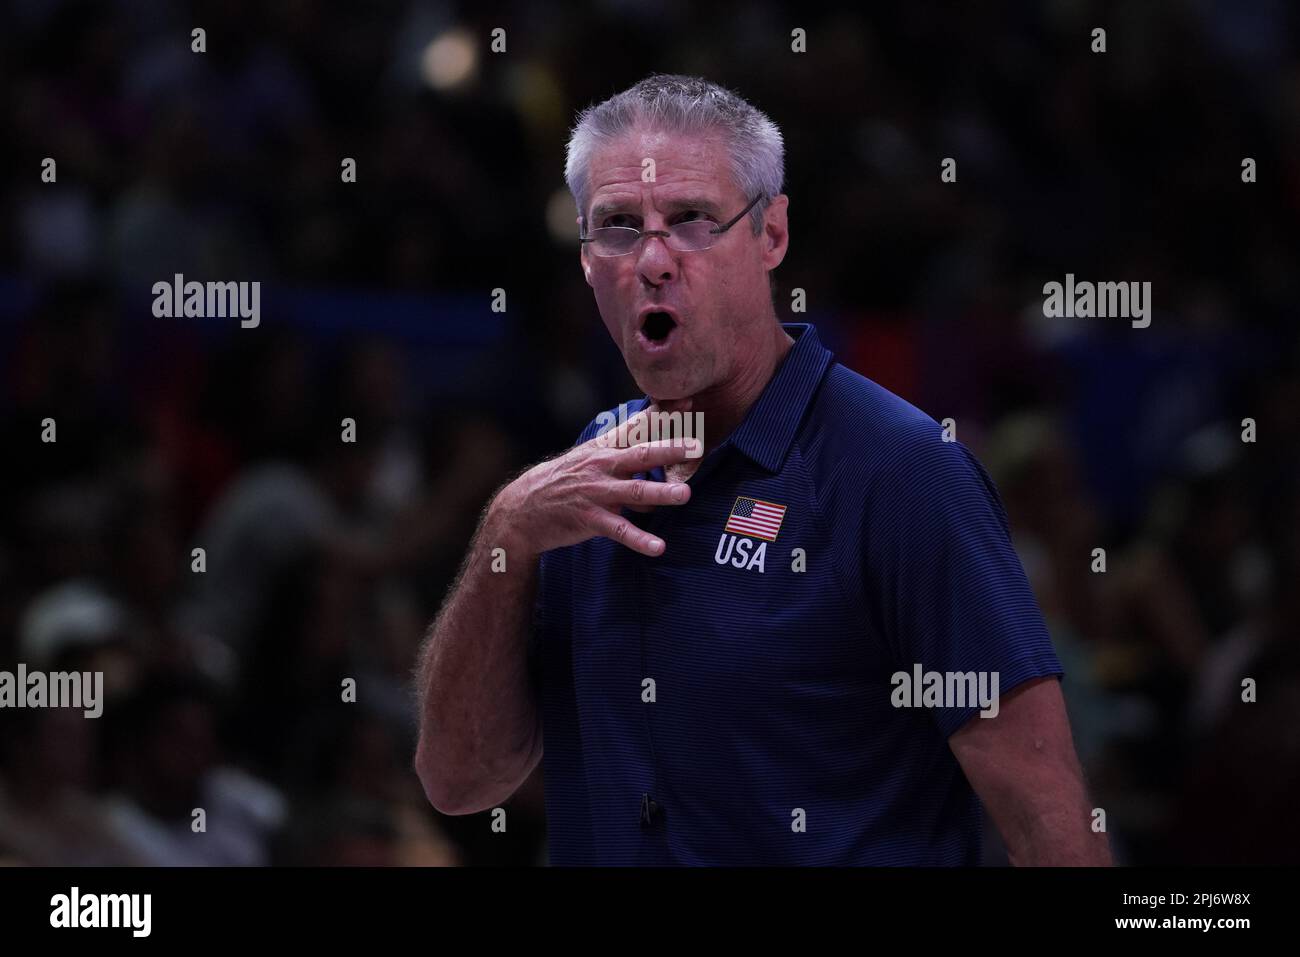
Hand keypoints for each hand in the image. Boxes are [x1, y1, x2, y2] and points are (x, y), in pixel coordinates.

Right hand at [490, 409, 697, 557]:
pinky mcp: (590, 519)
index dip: (662, 414)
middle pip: (639, 453)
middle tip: (696, 446)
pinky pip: (619, 530)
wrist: (523, 508)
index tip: (688, 401)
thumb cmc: (567, 479)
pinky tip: (658, 548)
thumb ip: (628, 451)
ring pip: (633, 491)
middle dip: (668, 448)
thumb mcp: (593, 457)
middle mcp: (602, 465)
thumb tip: (665, 447)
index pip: (638, 426)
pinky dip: (639, 540)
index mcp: (605, 448)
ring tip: (684, 494)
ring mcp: (596, 492)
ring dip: (659, 492)